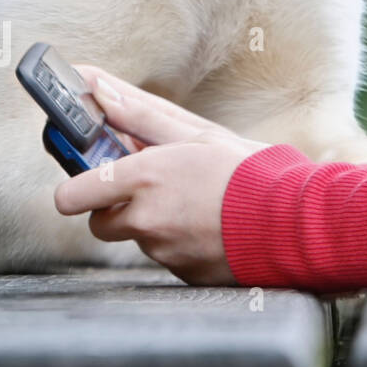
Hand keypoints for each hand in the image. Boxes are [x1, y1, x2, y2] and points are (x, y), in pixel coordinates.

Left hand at [53, 65, 269, 285]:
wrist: (295, 221)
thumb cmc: (250, 170)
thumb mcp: (198, 133)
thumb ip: (141, 116)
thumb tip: (99, 91)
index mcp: (145, 177)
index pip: (71, 194)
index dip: (78, 186)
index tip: (89, 176)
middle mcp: (145, 219)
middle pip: (99, 221)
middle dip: (118, 205)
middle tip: (152, 188)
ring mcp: (162, 252)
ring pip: (138, 237)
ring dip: (156, 222)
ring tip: (198, 203)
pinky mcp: (181, 275)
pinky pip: (166, 256)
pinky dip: (181, 242)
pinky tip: (210, 225)